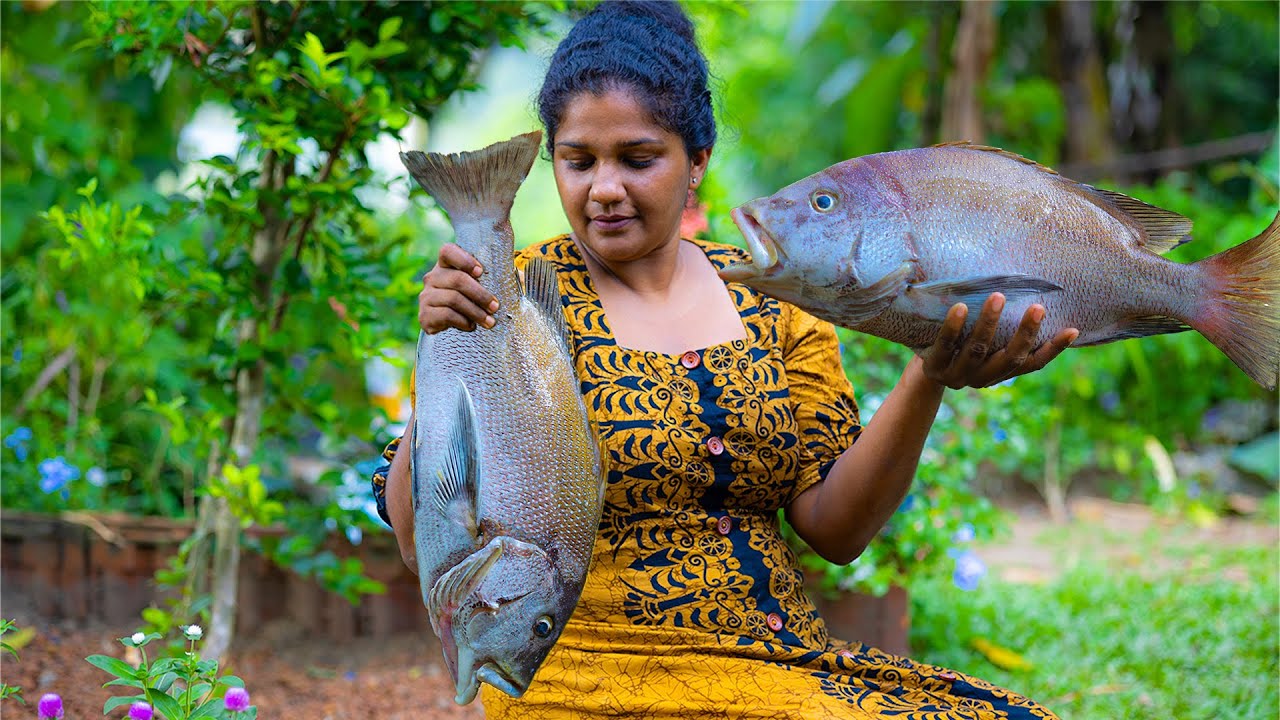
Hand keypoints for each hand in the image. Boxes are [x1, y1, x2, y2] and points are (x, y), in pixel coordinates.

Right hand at [419, 243, 498, 333]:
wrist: (450, 326)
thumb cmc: (472, 301)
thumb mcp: (483, 286)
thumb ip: (496, 277)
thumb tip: (520, 274)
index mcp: (446, 265)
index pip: (448, 251)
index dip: (464, 259)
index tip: (481, 272)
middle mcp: (432, 277)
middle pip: (457, 279)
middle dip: (481, 295)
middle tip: (495, 307)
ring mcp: (426, 296)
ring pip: (453, 299)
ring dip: (476, 312)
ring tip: (489, 322)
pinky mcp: (424, 315)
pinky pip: (446, 316)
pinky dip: (462, 322)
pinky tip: (471, 326)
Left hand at [922, 293, 1078, 388]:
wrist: (921, 370)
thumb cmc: (961, 347)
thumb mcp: (986, 343)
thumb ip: (1006, 332)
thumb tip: (1039, 294)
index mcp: (999, 373)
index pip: (1032, 364)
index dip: (1053, 350)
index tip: (1072, 330)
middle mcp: (982, 379)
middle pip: (1009, 358)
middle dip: (1024, 333)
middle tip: (1037, 307)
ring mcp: (957, 375)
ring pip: (978, 350)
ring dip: (989, 323)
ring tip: (998, 296)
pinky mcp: (933, 366)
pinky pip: (945, 345)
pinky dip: (954, 326)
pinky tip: (960, 307)